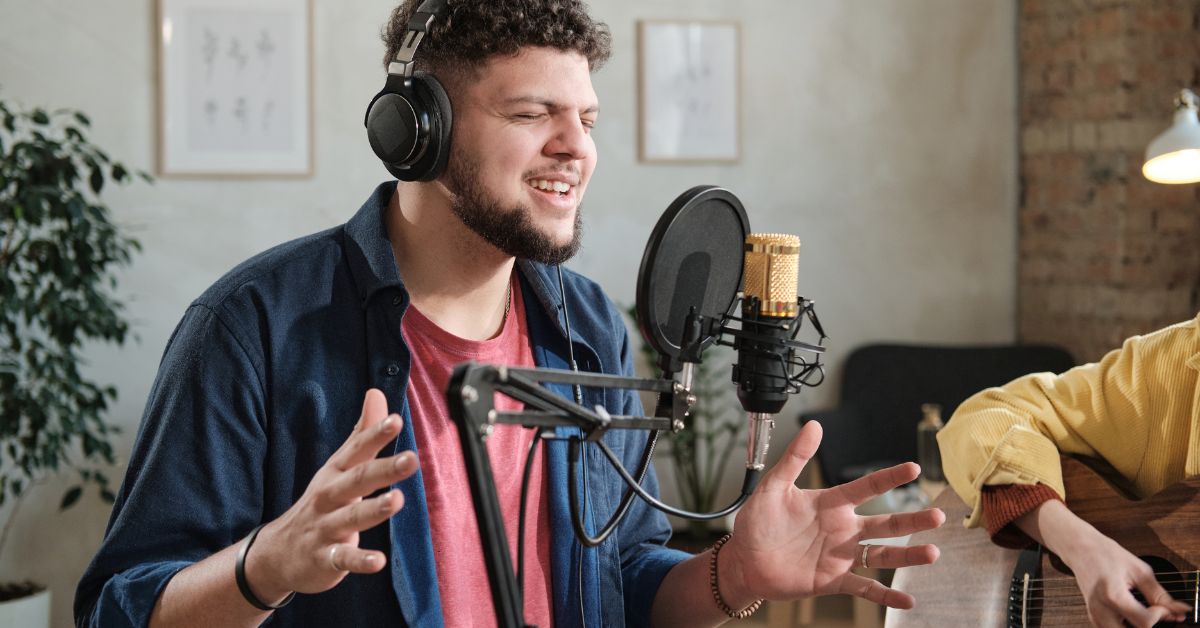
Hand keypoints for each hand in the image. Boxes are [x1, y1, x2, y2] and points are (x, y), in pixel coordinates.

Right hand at [245, 389, 417, 598]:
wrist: (276, 552)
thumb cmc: (320, 502)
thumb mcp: (338, 466)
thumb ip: (362, 433)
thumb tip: (377, 393)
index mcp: (336, 473)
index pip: (357, 450)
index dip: (375, 434)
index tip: (396, 420)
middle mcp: (330, 497)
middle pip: (357, 480)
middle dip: (384, 469)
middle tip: (411, 459)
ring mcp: (325, 527)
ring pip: (351, 517)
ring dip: (374, 510)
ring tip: (397, 500)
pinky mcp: (324, 558)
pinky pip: (343, 559)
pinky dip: (360, 561)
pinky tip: (379, 562)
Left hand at [721, 421, 943, 608]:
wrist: (743, 560)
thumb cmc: (757, 522)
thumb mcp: (773, 486)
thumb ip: (794, 458)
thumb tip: (814, 425)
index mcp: (831, 503)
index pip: (866, 487)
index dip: (889, 478)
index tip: (914, 469)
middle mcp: (842, 529)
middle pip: (885, 523)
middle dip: (912, 521)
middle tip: (938, 516)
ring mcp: (840, 556)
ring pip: (882, 554)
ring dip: (907, 555)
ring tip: (932, 553)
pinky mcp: (832, 580)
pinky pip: (864, 588)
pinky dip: (885, 595)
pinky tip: (907, 600)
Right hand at [1021, 500, 1189, 627]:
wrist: (1080, 549)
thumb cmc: (1106, 554)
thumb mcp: (1138, 570)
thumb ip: (1159, 594)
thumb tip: (1176, 611)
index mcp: (1113, 595)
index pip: (1145, 622)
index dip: (1161, 615)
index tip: (1165, 606)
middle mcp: (1100, 609)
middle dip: (1148, 625)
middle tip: (1153, 612)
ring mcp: (1095, 615)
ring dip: (1136, 626)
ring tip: (1141, 611)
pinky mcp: (1093, 617)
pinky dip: (1125, 625)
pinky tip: (1130, 613)